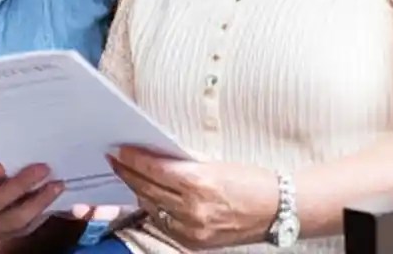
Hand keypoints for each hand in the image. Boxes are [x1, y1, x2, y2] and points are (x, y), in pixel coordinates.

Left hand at [107, 146, 279, 248]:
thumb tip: (156, 156)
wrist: (277, 209)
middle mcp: (192, 208)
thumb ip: (184, 164)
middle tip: (115, 160)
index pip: (154, 169)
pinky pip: (164, 223)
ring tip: (128, 176)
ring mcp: (192, 228)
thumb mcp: (216, 164)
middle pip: (147, 188)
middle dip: (127, 173)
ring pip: (151, 207)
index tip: (119, 150)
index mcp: (199, 182)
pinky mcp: (194, 242)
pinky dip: (154, 209)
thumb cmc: (250, 181)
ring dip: (138, 191)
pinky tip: (149, 197)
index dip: (132, 159)